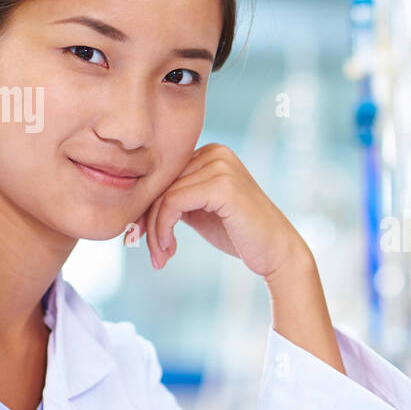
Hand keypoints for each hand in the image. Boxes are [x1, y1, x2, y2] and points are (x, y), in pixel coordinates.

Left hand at [135, 143, 306, 277]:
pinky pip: (173, 203)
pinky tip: (169, 250)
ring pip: (163, 195)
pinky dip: (163, 229)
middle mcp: (216, 152)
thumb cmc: (239, 234)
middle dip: (147, 221)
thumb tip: (135, 203)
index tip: (138, 237)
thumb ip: (176, 198)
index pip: (163, 175)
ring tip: (160, 257)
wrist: (275, 252)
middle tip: (148, 252)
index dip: (147, 207)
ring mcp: (220, 166)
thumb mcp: (200, 210)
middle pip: (160, 183)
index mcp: (211, 153)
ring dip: (155, 231)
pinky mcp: (221, 185)